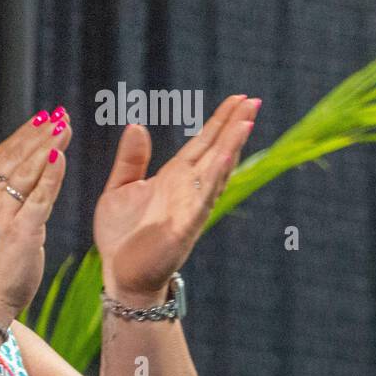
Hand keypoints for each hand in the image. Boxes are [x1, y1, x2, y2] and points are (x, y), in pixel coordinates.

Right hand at [0, 108, 72, 324]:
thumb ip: (5, 201)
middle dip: (40, 132)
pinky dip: (50, 175)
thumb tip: (20, 179)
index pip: (4, 156)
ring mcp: (3, 214)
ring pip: (28, 171)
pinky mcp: (21, 232)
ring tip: (65, 125)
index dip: (25, 134)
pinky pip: (39, 198)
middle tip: (60, 113)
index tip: (44, 116)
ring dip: (48, 145)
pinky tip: (60, 156)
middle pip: (17, 157)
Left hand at [95, 95, 259, 306]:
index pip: (203, 143)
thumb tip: (138, 125)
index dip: (221, 120)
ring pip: (216, 171)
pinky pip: (201, 199)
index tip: (238, 98)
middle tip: (254, 100)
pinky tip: (224, 159)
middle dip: (234, 126)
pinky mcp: (183, 226)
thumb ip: (132, 159)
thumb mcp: (121, 188)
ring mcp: (190, 207)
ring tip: (246, 123)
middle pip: (217, 150)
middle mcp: (189, 189)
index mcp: (175, 177)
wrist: (120, 276)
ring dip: (231, 147)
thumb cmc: (123, 236)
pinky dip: (214, 178)